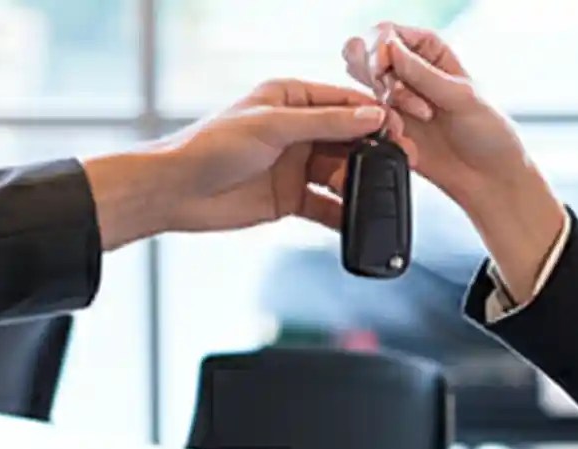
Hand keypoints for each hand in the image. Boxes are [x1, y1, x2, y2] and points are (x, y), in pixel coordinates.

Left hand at [84, 79, 408, 249]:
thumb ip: (326, 123)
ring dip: (359, 185)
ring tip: (376, 195)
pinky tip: (358, 220)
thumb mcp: (273, 126)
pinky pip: (326, 206)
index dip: (373, 116)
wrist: (175, 192)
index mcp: (289, 99)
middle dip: (374, 153)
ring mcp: (294, 165)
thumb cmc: (211, 147)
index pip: (343, 102)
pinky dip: (343, 214)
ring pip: (341, 174)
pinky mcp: (289, 198)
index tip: (398, 130)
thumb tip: (370, 117)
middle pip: (348, 140)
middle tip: (401, 165)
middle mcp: (295, 130)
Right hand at [343, 24, 564, 300]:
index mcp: (430, 51)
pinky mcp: (389, 128)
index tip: (385, 67)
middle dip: (373, 75)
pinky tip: (407, 142)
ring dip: (379, 105)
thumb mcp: (461, 97)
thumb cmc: (489, 134)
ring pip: (361, 87)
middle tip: (392, 96)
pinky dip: (380, 130)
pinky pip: (366, 122)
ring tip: (408, 122)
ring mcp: (396, 100)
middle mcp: (410, 71)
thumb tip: (390, 48)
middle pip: (364, 54)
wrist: (489, 180)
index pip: (387, 32)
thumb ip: (422, 73)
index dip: (378, 47)